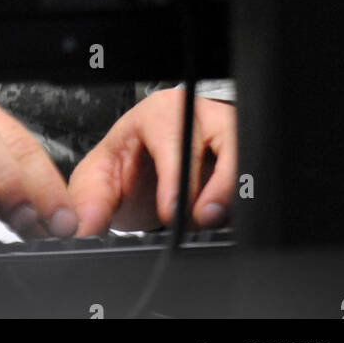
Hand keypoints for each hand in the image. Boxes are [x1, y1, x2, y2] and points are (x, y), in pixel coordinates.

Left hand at [68, 89, 236, 235]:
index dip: (177, 175)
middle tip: (204, 219)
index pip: (176, 135)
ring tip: (214, 221)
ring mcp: (229, 138)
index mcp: (161, 114)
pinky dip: (249, 203)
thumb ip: (89, 201)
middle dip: (220, 183)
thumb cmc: (126, 165)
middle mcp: (200, 118)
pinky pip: (260, 179)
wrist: (145, 173)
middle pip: (227, 138)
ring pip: (250, 156)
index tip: (172, 211)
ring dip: (237, 194)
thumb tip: (83, 228)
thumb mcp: (99, 178)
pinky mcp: (246, 161)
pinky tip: (231, 220)